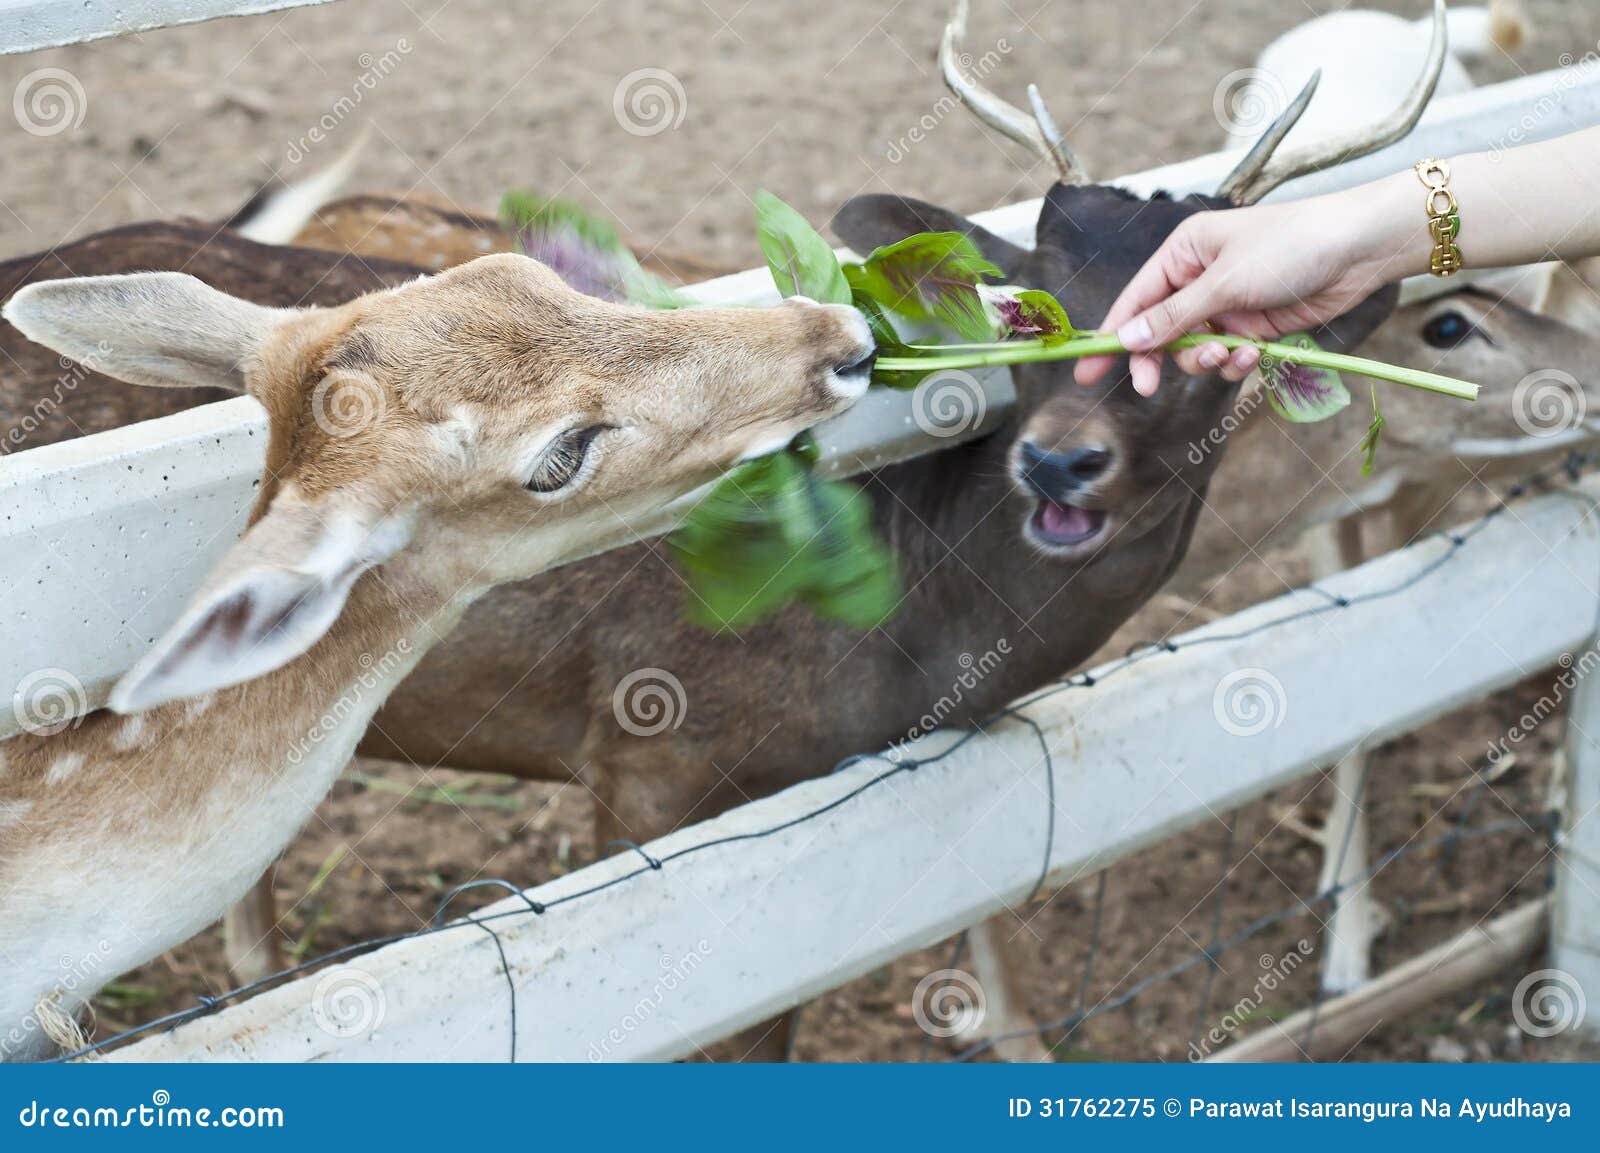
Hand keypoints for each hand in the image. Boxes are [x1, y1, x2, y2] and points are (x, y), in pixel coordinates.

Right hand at [1075, 190, 1400, 394]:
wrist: (1359, 249)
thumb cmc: (1290, 246)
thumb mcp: (1224, 282)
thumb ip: (1173, 317)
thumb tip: (1125, 340)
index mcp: (1183, 254)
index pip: (1134, 301)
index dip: (1110, 336)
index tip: (1086, 372)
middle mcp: (1199, 279)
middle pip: (1158, 332)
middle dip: (1158, 359)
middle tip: (1149, 388)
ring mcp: (1226, 305)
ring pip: (1193, 351)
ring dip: (1206, 360)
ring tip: (1230, 352)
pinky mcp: (1253, 327)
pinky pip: (1227, 357)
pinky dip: (1237, 361)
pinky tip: (1257, 352)